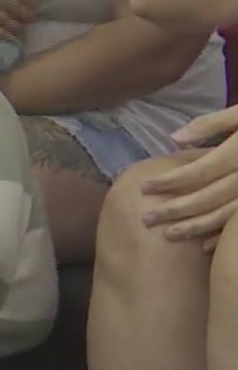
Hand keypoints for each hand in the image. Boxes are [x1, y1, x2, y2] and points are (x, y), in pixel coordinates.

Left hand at [140, 105, 237, 243]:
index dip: (170, 181)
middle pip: (208, 197)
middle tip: (146, 219)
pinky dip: (223, 235)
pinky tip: (205, 246)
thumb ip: (212, 124)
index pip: (199, 171)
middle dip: (176, 210)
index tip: (144, 187)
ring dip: (196, 227)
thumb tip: (174, 139)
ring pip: (225, 215)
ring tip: (169, 236)